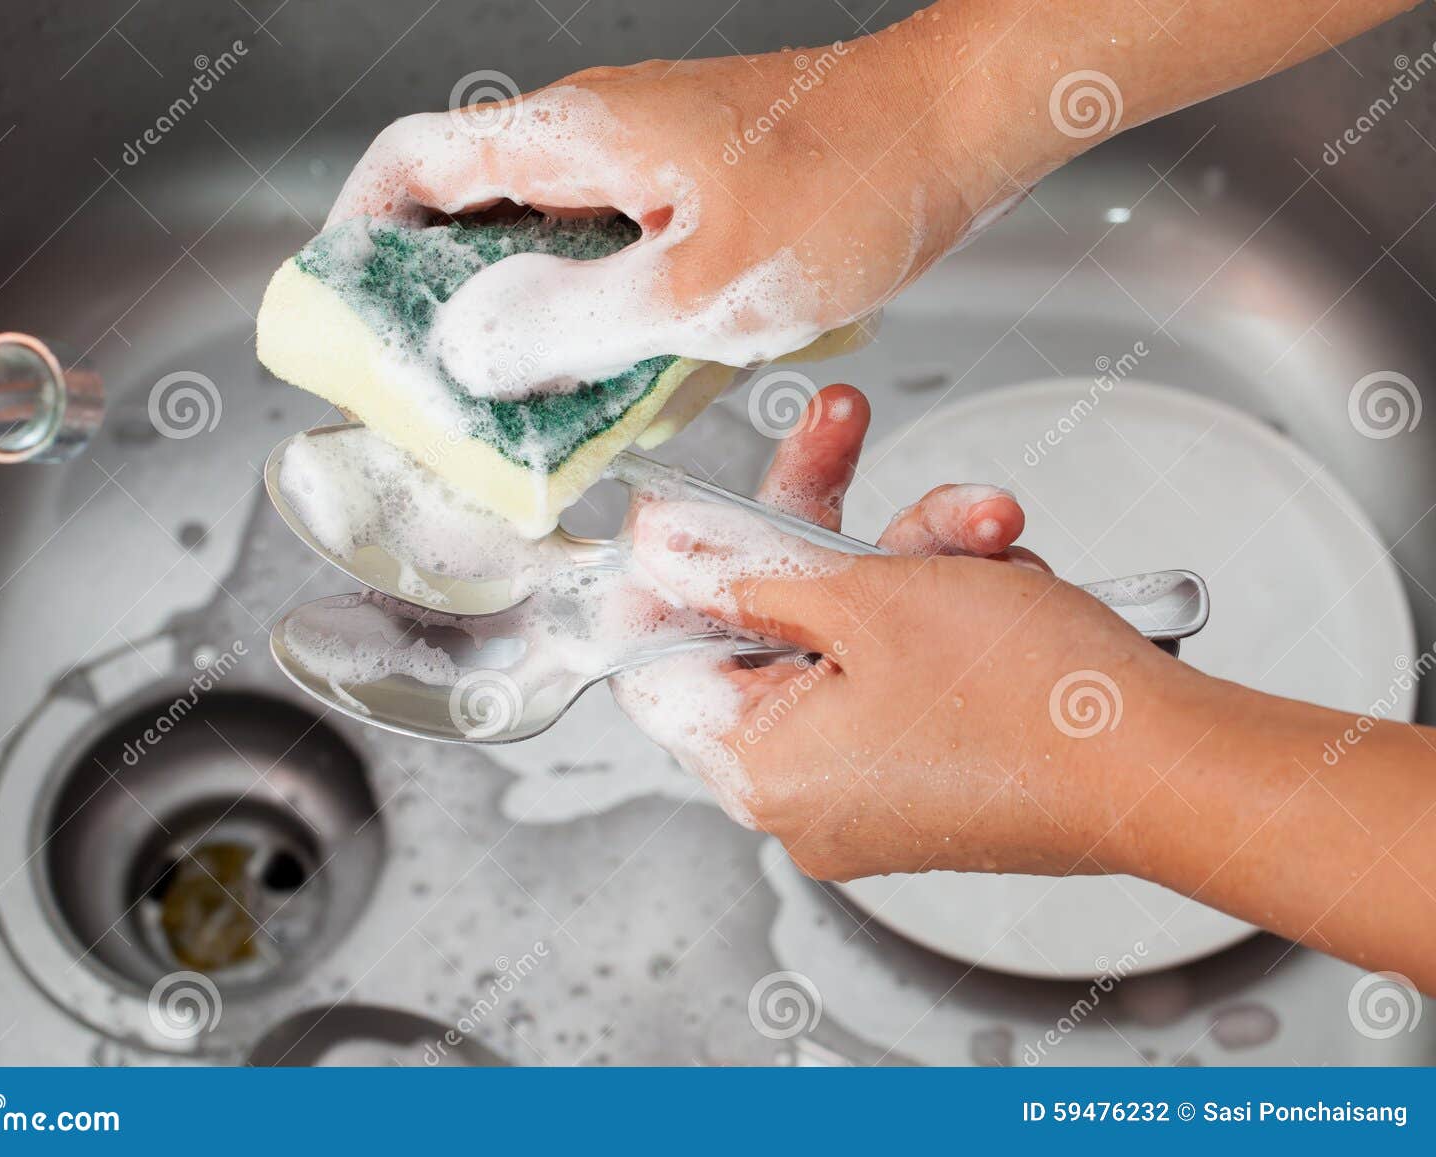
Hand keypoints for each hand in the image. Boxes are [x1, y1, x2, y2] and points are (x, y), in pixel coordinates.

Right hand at [327, 34, 1003, 394]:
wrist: (952, 133)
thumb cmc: (849, 190)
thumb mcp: (704, 286)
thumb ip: (575, 323)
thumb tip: (468, 355)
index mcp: (572, 136)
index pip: (411, 165)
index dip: (353, 240)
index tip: (336, 317)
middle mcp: (592, 135)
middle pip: (462, 208)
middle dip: (431, 303)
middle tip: (429, 394)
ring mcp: (640, 159)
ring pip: (536, 237)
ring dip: (515, 318)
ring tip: (514, 406)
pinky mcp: (685, 187)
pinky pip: (603, 250)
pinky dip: (584, 311)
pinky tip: (610, 375)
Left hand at [612, 384, 1186, 881]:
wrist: (1176, 765)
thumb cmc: (1033, 700)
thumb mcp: (866, 597)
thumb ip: (748, 568)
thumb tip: (660, 550)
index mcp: (758, 767)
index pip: (657, 660)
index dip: (669, 571)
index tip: (687, 503)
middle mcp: (802, 793)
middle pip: (765, 625)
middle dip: (824, 524)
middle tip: (840, 429)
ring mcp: (869, 786)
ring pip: (850, 633)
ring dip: (914, 558)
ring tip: (988, 523)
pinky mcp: (929, 769)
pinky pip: (903, 666)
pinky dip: (947, 608)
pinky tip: (1006, 570)